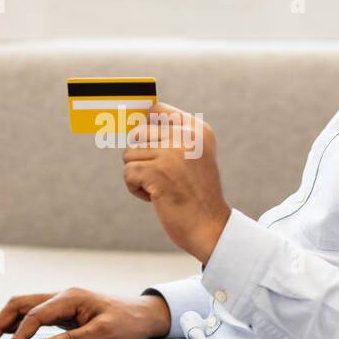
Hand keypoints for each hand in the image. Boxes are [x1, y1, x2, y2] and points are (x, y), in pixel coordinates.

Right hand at [0, 289, 171, 338]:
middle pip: (20, 304)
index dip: (17, 336)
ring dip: (6, 323)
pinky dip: (19, 325)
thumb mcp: (103, 334)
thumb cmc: (128, 323)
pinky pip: (34, 315)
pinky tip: (13, 337)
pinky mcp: (65, 313)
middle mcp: (62, 297)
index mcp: (69, 298)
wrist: (145, 316)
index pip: (34, 315)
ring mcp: (62, 303)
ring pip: (24, 307)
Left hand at [122, 102, 230, 262]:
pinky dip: (136, 189)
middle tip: (159, 176)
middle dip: (140, 157)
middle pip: (138, 133)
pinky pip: (128, 173)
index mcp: (197, 129)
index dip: (145, 127)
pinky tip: (156, 198)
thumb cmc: (196, 194)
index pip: (157, 110)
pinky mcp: (157, 172)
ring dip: (138, 175)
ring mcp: (171, 154)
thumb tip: (134, 125)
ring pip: (129, 154)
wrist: (210, 227)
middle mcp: (186, 136)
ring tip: (160, 187)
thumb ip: (171, 137)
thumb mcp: (194, 157)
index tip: (148, 146)